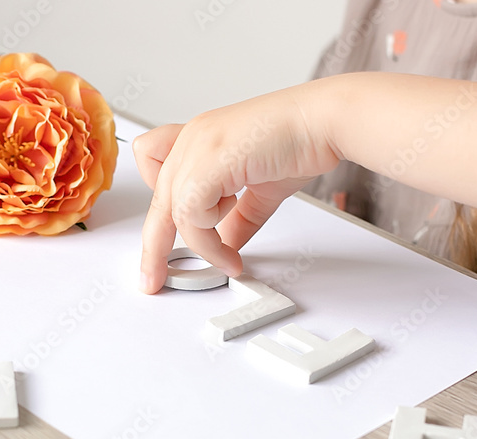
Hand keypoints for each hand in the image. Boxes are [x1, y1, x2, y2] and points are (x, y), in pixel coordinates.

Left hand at [133, 84, 341, 293]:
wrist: (323, 122)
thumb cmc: (300, 141)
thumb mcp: (261, 192)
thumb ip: (238, 220)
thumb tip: (226, 246)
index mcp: (199, 139)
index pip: (153, 166)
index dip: (161, 202)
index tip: (164, 238)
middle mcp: (192, 139)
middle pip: (156, 200)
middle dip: (154, 248)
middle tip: (154, 278)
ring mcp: (196, 147)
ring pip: (173, 212)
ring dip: (200, 245)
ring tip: (226, 260)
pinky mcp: (208, 162)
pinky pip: (190, 214)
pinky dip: (208, 242)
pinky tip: (228, 250)